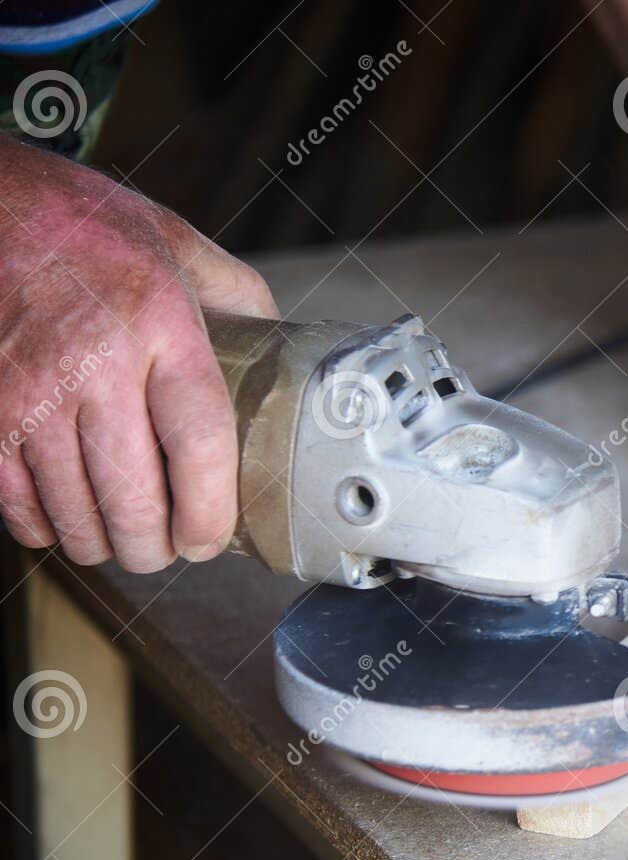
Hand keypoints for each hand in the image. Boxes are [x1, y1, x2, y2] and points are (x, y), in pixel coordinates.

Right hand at [0, 135, 276, 571]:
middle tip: (166, 550)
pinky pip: (13, 500)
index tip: (210, 538)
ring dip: (102, 543)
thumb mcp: (179, 244)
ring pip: (74, 510)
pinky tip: (63, 521)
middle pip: (133, 496)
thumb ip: (238, 297)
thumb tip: (286, 347)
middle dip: (155, 546)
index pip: (198, 443)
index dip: (208, 510)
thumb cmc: (87, 227)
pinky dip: (42, 526)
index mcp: (159, 326)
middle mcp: (93, 364)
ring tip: (121, 541)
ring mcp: (28, 391)